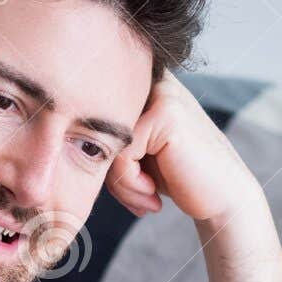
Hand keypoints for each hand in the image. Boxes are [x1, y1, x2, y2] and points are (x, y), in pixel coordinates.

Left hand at [106, 70, 264, 224]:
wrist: (223, 198)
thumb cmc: (176, 177)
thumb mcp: (135, 154)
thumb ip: (105, 138)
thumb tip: (58, 134)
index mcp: (143, 86)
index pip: (92, 120)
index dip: (99, 158)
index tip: (123, 187)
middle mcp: (151, 82)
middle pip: (96, 130)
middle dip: (110, 174)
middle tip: (135, 198)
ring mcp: (160, 95)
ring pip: (106, 145)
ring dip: (121, 184)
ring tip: (146, 199)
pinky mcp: (164, 115)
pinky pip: (121, 156)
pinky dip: (131, 185)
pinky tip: (154, 196)